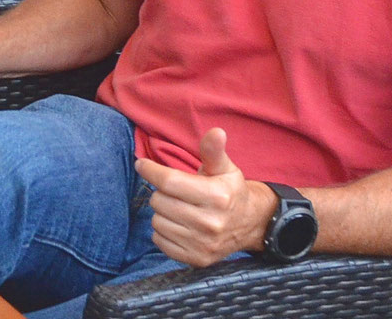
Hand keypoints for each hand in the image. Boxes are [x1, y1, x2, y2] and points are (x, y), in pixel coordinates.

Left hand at [136, 128, 274, 266]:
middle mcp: (210, 222)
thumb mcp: (224, 167)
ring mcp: (203, 244)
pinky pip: (160, 242)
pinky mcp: (197, 259)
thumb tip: (216, 132)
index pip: (169, 182)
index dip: (150, 170)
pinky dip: (162, 231)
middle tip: (172, 190)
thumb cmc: (230, 190)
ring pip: (157, 222)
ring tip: (176, 206)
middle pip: (160, 201)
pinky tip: (176, 223)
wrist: (250, 224)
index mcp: (217, 196)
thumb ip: (213, 150)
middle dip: (160, 192)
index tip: (141, 164)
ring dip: (161, 212)